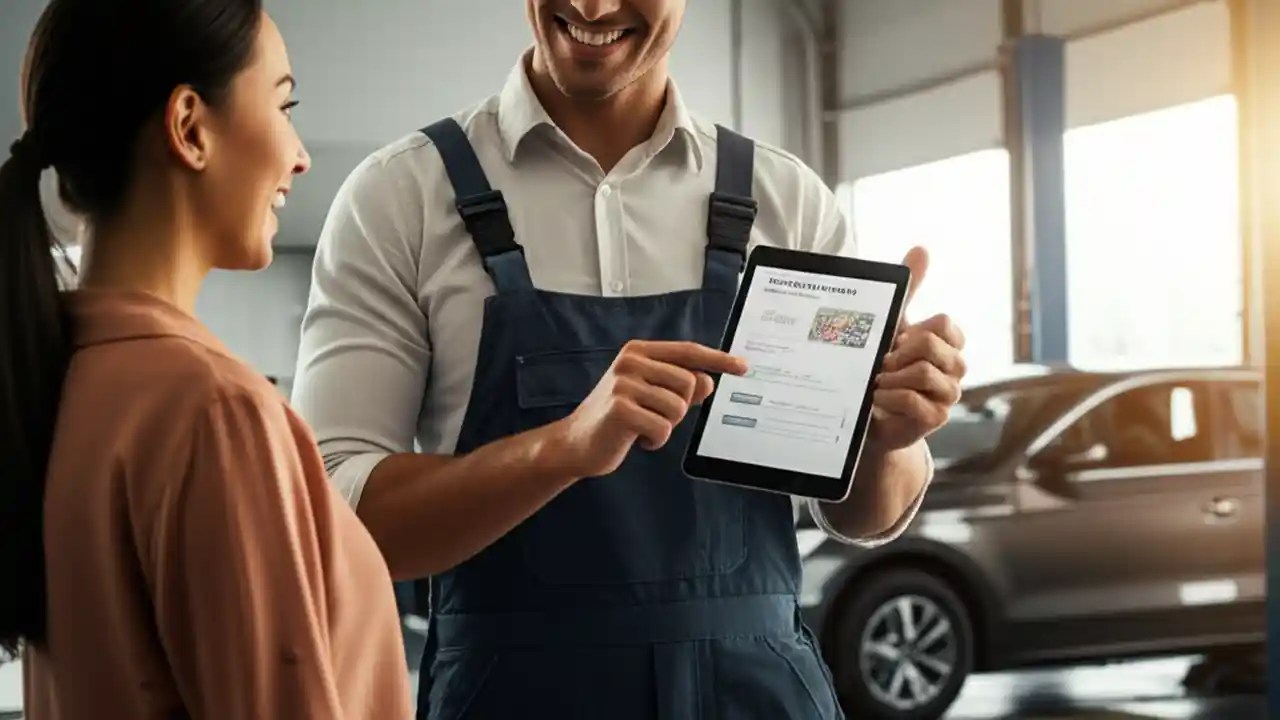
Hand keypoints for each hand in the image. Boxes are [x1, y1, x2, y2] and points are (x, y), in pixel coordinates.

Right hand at [550, 340, 748, 478]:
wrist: (576, 443)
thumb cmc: (616, 418)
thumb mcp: (651, 397)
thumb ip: (680, 387)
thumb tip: (709, 381)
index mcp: (638, 352)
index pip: (688, 352)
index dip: (718, 359)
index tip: (743, 367)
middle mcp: (630, 361)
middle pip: (688, 383)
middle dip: (679, 408)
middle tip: (654, 417)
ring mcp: (624, 383)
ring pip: (678, 407)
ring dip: (666, 426)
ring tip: (642, 426)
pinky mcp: (621, 409)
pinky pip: (663, 428)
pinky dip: (655, 440)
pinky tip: (636, 438)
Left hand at [871, 247, 966, 450]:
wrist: (869, 416)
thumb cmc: (883, 368)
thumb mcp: (892, 325)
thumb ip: (909, 290)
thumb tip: (922, 248)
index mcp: (947, 344)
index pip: (944, 324)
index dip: (917, 329)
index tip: (898, 339)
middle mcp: (954, 369)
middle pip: (934, 345)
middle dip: (901, 352)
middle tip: (882, 361)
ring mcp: (948, 396)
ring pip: (925, 372)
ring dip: (892, 375)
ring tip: (876, 380)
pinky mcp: (934, 419)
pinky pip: (914, 400)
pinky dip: (890, 396)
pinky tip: (876, 397)